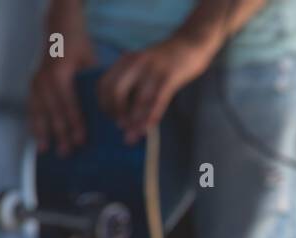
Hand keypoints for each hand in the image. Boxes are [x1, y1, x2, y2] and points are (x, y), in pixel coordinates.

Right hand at [28, 29, 95, 155]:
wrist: (60, 32)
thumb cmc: (81, 50)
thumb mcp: (91, 63)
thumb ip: (94, 85)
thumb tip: (106, 112)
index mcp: (60, 72)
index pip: (68, 103)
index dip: (75, 123)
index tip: (81, 140)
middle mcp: (44, 78)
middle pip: (53, 111)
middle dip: (60, 133)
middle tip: (68, 152)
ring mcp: (35, 82)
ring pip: (39, 111)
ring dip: (44, 132)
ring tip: (48, 151)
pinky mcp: (31, 86)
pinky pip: (31, 108)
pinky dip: (34, 124)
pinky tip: (37, 140)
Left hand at [96, 36, 215, 144]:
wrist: (191, 42)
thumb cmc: (167, 59)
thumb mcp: (143, 64)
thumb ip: (131, 79)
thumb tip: (123, 109)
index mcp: (125, 60)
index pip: (104, 83)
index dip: (104, 103)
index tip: (110, 117)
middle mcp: (135, 63)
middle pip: (116, 91)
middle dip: (116, 113)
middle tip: (121, 127)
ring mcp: (153, 69)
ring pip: (139, 99)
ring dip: (134, 120)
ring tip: (132, 136)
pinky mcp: (170, 76)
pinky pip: (158, 100)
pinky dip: (152, 117)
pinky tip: (148, 129)